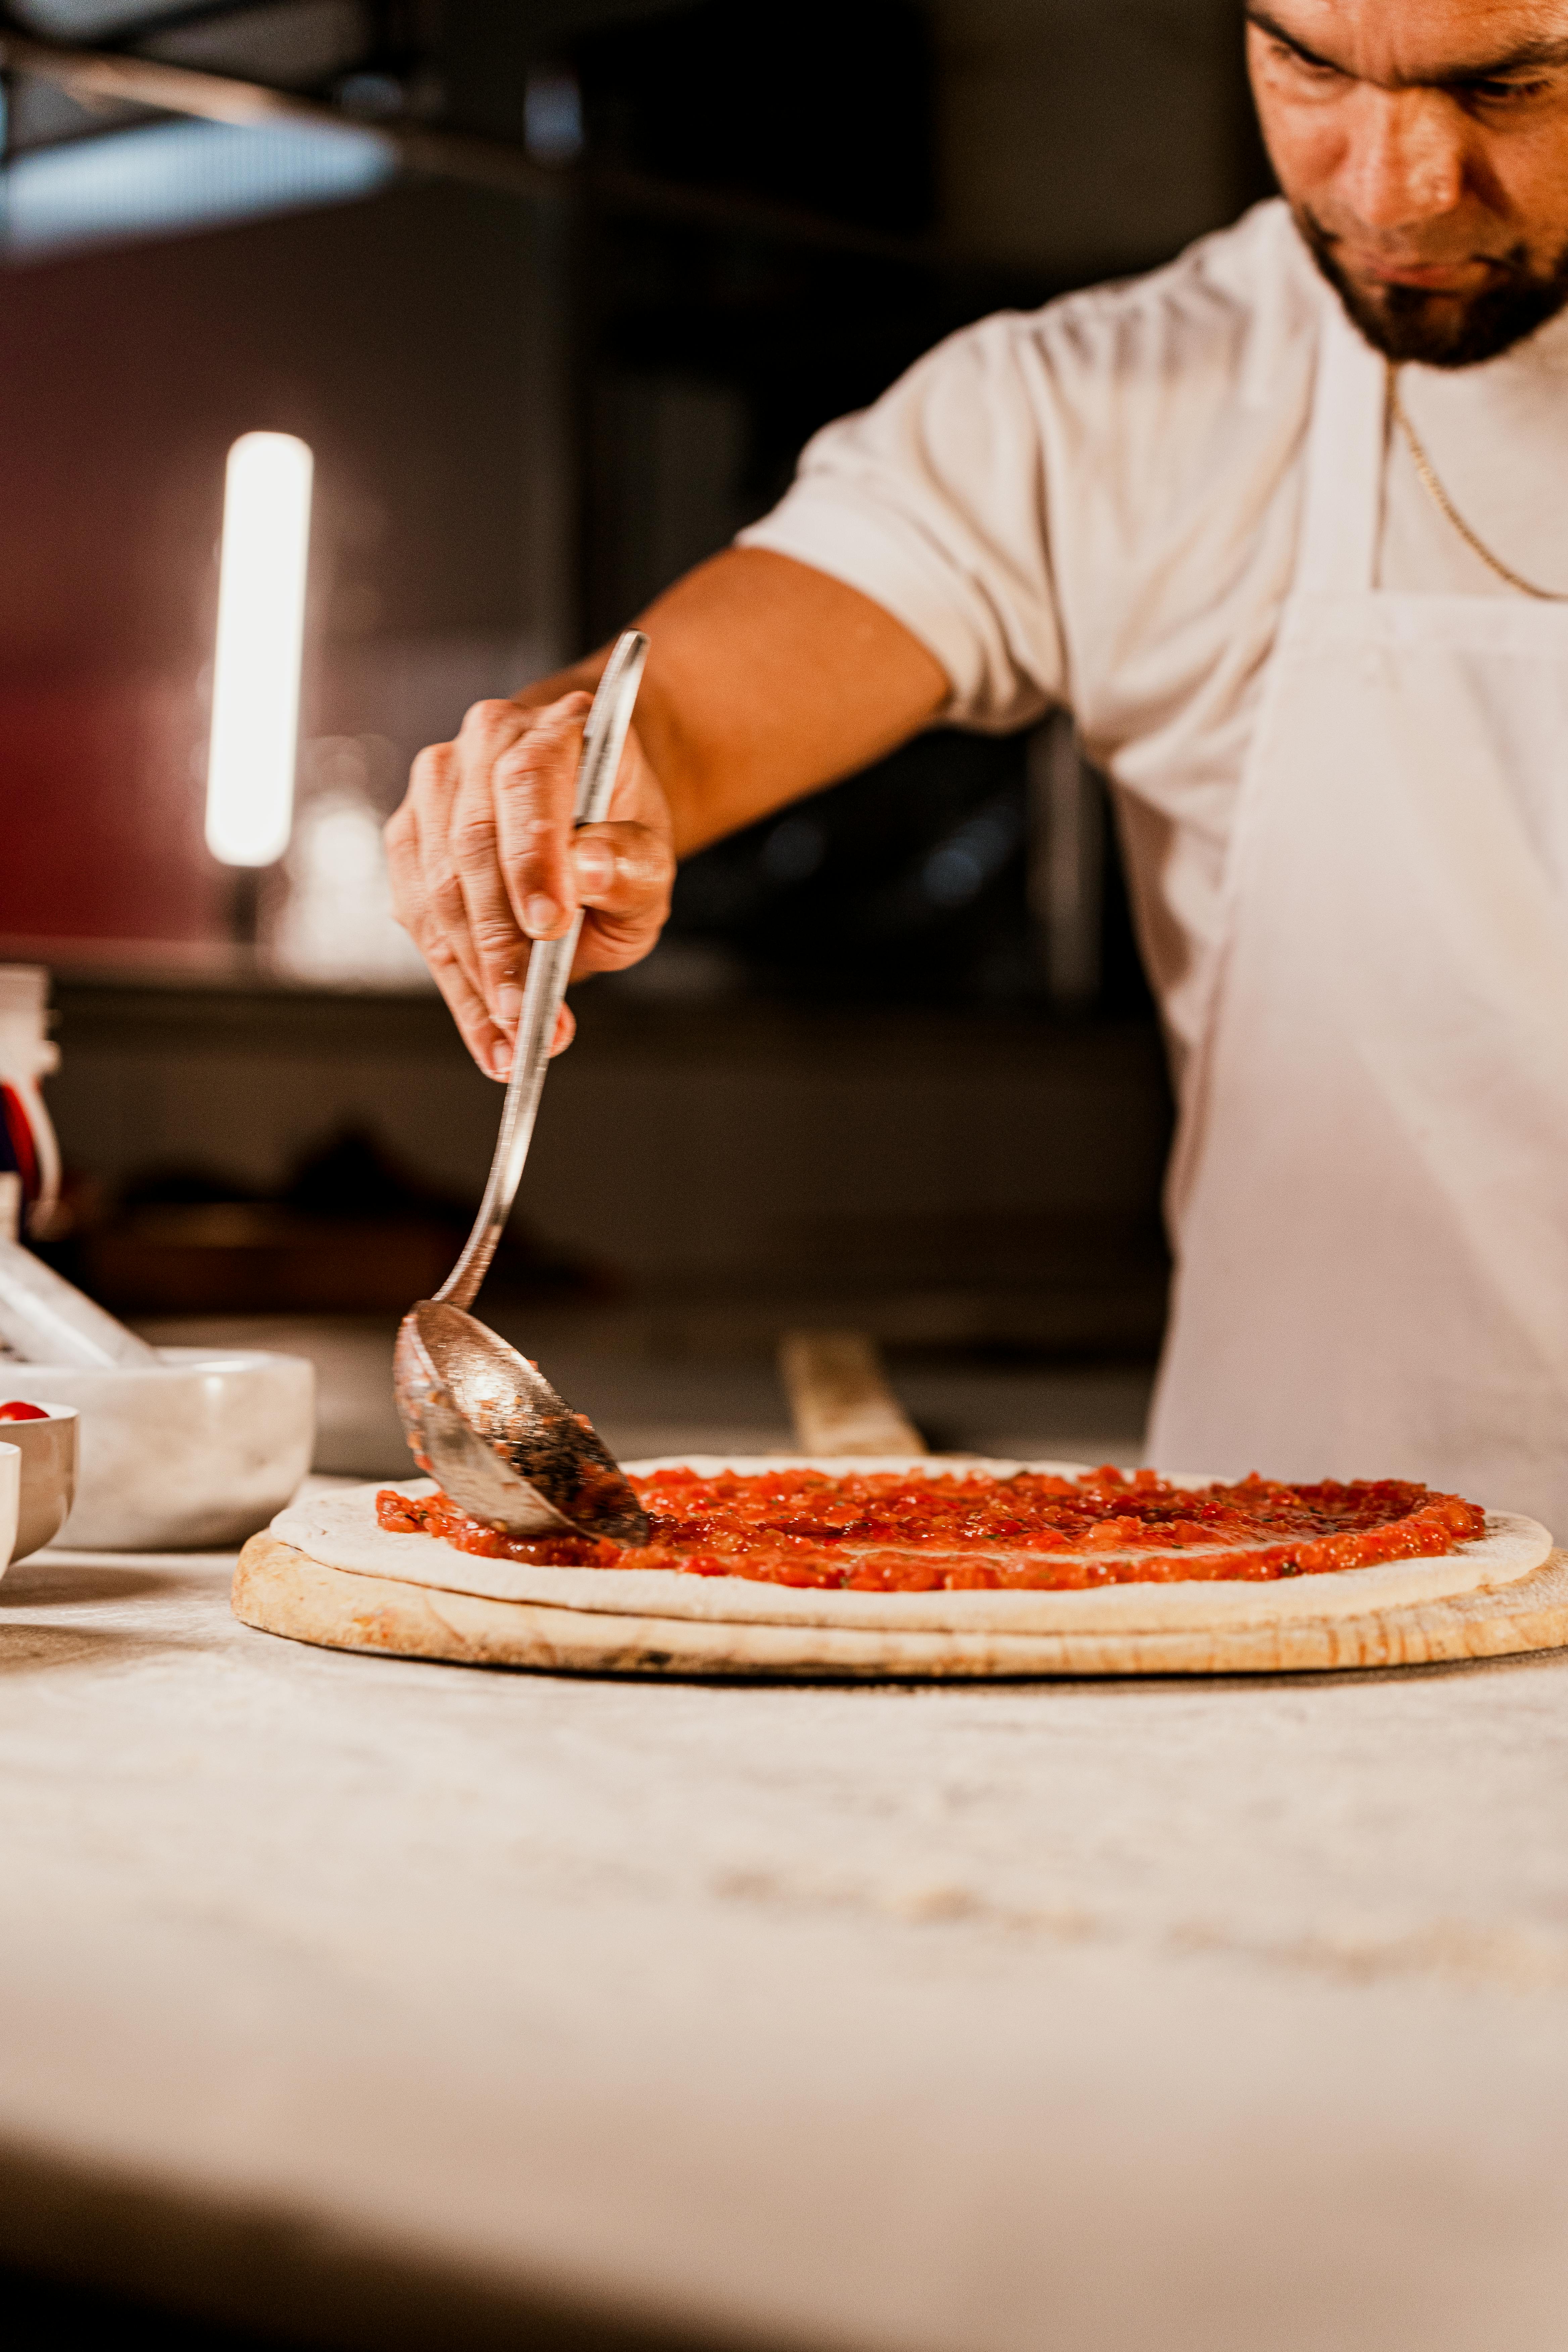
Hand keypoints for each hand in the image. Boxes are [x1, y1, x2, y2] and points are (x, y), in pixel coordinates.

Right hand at [385, 688, 675, 1079]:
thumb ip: (631, 866)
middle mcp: (486, 742)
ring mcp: (437, 787)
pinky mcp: (409, 837)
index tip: (549, 927)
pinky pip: (417, 917)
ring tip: (513, 1040)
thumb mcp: (652, 862)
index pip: (531, 781)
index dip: (533, 856)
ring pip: (435, 888)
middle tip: (527, 1014)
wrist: (590, 826)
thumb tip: (589, 870)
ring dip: (474, 975)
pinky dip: (455, 983)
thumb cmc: (619, 843)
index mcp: (557, 727)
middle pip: (473, 843)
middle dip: (499, 943)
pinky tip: (488, 1031)